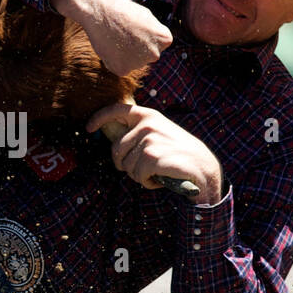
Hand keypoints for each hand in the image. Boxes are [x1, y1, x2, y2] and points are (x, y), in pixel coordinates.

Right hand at [50, 0, 172, 76]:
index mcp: (165, 39)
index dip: (145, 35)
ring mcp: (139, 64)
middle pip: (147, 54)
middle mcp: (155, 54)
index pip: (158, 43)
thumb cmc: (123, 10)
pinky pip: (121, 67)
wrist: (100, 11)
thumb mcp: (148, 18)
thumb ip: (154, 34)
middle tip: (124, 34)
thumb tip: (154, 46)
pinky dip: (115, 60)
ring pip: (134, 61)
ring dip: (127, 54)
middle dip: (138, 47)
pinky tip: (110, 46)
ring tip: (116, 38)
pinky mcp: (122, 70)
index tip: (135, 27)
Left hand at [87, 103, 223, 203]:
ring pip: (127, 166)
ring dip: (139, 175)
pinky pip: (138, 176)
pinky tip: (162, 177)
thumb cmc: (178, 154)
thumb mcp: (159, 134)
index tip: (89, 128)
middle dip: (126, 164)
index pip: (117, 110)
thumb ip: (139, 132)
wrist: (203, 167)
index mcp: (148, 116)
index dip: (99, 118)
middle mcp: (147, 125)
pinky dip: (148, 182)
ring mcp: (149, 140)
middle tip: (145, 168)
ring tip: (158, 171)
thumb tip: (114, 142)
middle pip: (117, 150)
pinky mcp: (152, 157)